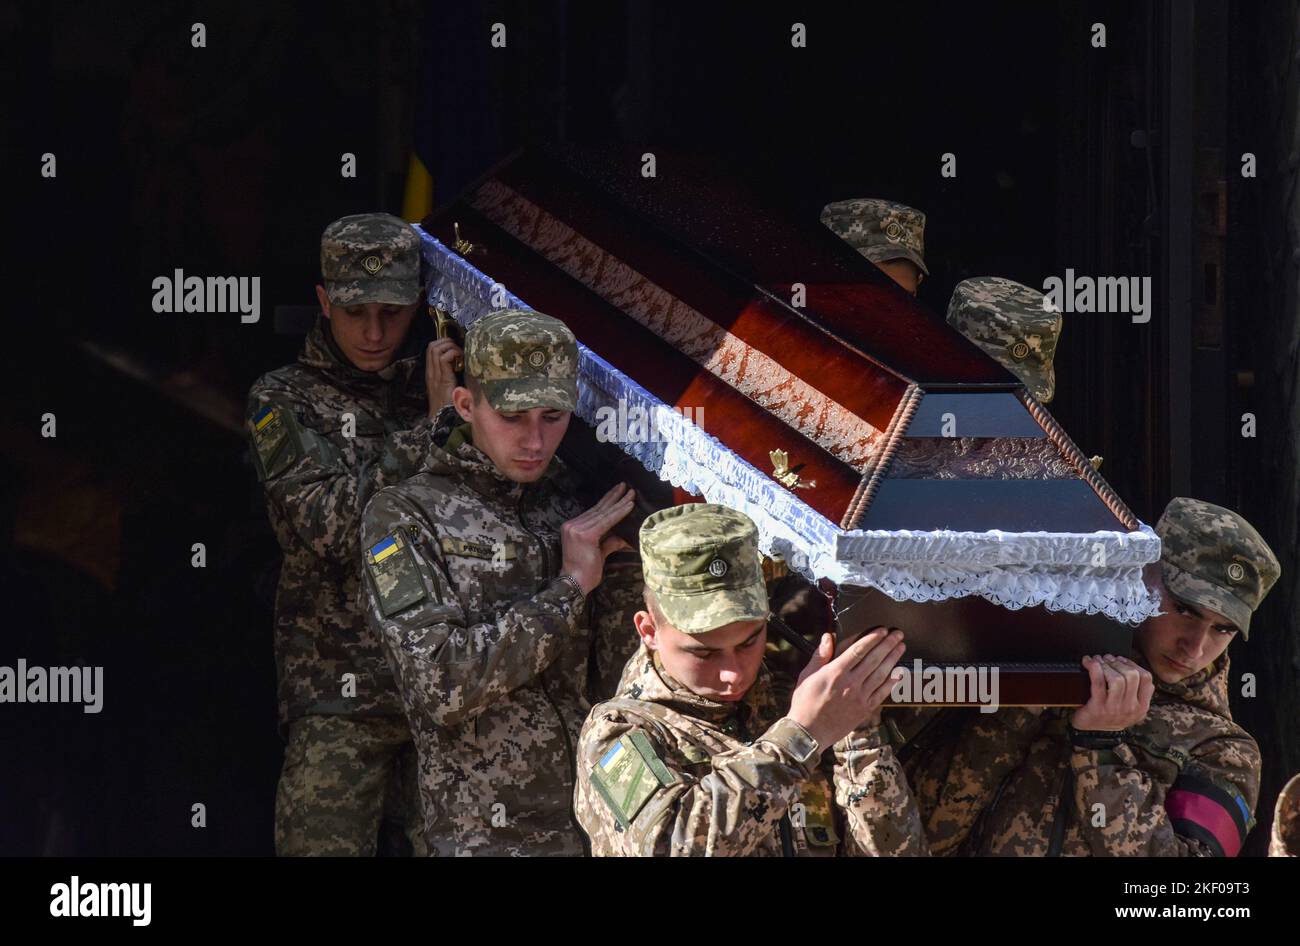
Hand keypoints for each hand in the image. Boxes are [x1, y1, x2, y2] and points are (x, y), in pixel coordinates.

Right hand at [425, 338, 462, 416]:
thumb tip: (464, 365)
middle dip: (447, 341)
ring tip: (460, 354)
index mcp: (432, 373)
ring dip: (451, 346)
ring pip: (436, 348)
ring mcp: (435, 375)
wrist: (442, 419)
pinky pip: (444, 358)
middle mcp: (431, 372)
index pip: (431, 349)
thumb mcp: (449, 387)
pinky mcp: (443, 379)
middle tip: (458, 348)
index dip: (443, 343)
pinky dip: (454, 354)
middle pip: (432, 345)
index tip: (456, 347)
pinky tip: (461, 361)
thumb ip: (452, 376)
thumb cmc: (449, 405)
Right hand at [560, 483, 635, 593]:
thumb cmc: (585, 572)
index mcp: (573, 527)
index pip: (594, 512)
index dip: (607, 501)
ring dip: (620, 503)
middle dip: (614, 497)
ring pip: (604, 513)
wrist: (574, 583)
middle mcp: (573, 525)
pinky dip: (619, 513)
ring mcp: (577, 529)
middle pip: (598, 509)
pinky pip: (607, 521)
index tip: (618, 491)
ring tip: (631, 494)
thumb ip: (609, 542)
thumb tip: (622, 537)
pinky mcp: (586, 535)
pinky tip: (629, 506)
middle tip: (626, 486)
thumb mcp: (598, 553)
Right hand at [788, 627, 904, 748]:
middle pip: (874, 659)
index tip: (882, 630)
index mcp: (835, 672)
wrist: (809, 732)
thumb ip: (820, 656)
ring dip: (892, 659)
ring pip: (881, 674)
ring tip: (900, 648)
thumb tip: (827, 638)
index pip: (858, 650)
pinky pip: (881, 693)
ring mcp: (859, 697)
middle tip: (898, 635)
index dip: (872, 638)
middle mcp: (850, 683)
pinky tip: (898, 673)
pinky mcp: (864, 709)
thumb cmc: (804, 703)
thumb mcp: (806, 675)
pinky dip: (891, 682)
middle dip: (887, 644)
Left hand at [1070, 655, 1153, 730]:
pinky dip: (1094, 669)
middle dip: (1118, 662)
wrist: (1090, 732)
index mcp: (1141, 707)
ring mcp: (1114, 709)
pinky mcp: (1098, 708)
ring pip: (1117, 679)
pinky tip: (1090, 663)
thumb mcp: (1130, 708)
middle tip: (1107, 658)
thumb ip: (1137, 692)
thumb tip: (1134, 667)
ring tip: (1098, 660)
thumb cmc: (1109, 714)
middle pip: (1132, 676)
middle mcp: (1130, 709)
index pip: (1146, 679)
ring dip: (1107, 665)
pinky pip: (1098, 683)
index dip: (1133, 664)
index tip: (1121, 659)